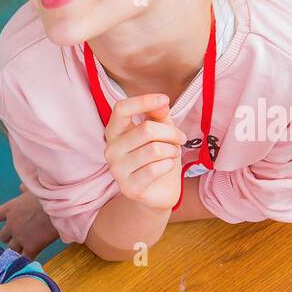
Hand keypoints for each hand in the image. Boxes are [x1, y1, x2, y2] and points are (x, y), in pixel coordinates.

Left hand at [0, 185, 59, 258]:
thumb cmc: (49, 194)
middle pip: (2, 236)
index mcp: (10, 209)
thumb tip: (21, 188)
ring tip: (27, 248)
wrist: (61, 206)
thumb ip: (25, 190)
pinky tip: (34, 256)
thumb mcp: (34, 188)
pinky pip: (25, 258)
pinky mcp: (32, 247)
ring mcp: (20, 237)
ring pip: (11, 249)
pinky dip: (27, 259)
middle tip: (20, 236)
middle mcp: (12, 224)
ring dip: (18, 249)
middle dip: (9, 237)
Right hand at [103, 93, 187, 210]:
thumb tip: (162, 103)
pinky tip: (167, 167)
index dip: (143, 101)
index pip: (121, 109)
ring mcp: (117, 170)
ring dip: (172, 150)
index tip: (165, 99)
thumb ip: (159, 115)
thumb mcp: (161, 131)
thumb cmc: (158, 157)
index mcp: (115, 131)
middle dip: (171, 133)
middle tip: (180, 139)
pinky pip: (155, 169)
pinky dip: (168, 165)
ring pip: (155, 150)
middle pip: (147, 130)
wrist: (158, 191)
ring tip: (172, 154)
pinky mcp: (129, 187)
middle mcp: (111, 149)